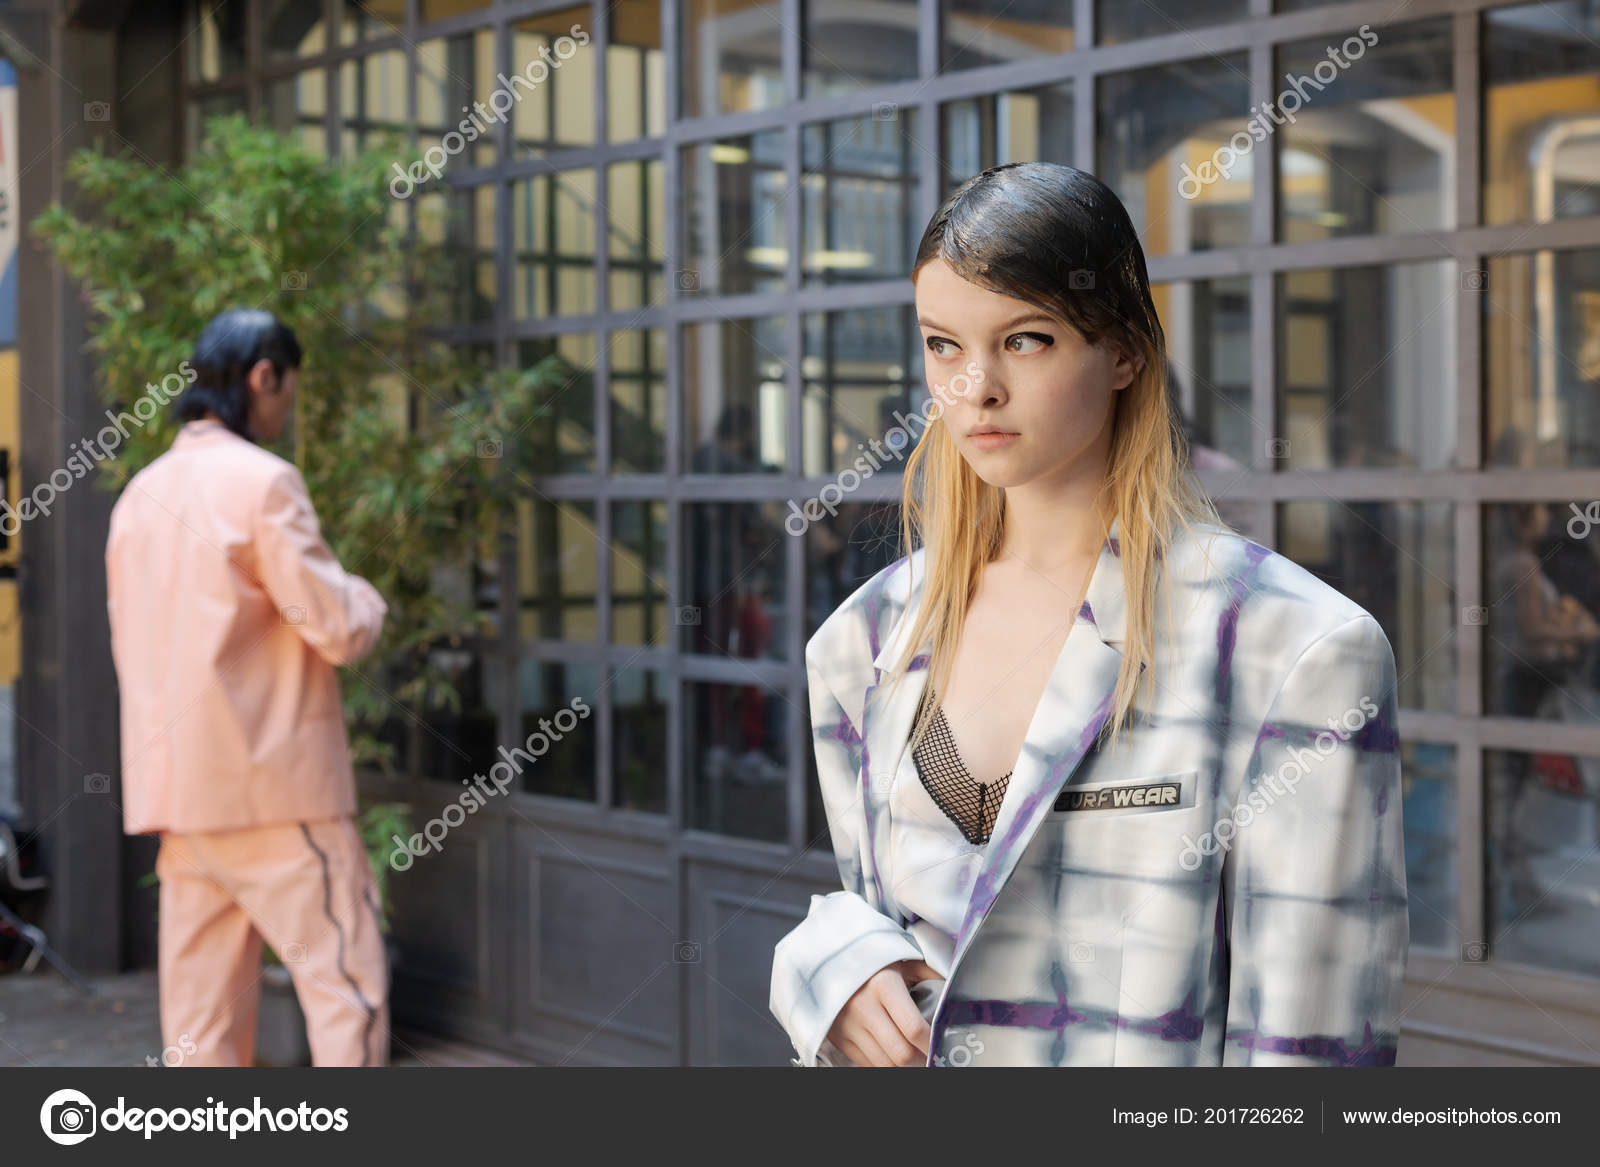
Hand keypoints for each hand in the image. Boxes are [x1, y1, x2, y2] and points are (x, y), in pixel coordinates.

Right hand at [824, 958, 943, 1066]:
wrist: (828, 958)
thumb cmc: (872, 959)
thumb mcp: (901, 959)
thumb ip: (929, 972)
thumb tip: (956, 987)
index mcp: (883, 984)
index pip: (914, 1027)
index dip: (932, 1044)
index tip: (942, 1047)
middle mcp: (863, 1007)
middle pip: (900, 1053)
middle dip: (921, 1060)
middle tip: (932, 1057)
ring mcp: (848, 1025)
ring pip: (884, 1063)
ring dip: (903, 1066)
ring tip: (915, 1058)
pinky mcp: (838, 1037)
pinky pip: (866, 1062)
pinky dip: (884, 1064)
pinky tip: (894, 1056)